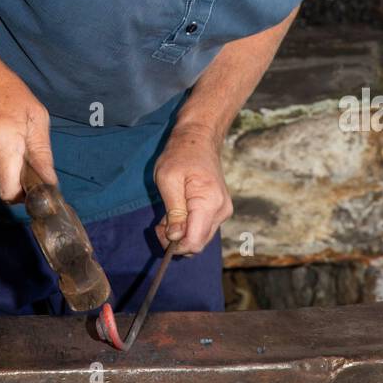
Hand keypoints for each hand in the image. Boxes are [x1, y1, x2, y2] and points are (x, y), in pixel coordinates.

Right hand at [0, 52, 54, 202]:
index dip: (24, 195)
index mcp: (3, 143)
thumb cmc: (6, 91)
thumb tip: (50, 182)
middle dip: (17, 185)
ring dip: (4, 176)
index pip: (9, 192)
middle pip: (1, 192)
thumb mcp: (36, 116)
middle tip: (27, 165)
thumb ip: (42, 154)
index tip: (34, 185)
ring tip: (11, 149)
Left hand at [153, 131, 232, 254]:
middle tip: (159, 224)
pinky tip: (177, 212)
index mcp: (209, 203)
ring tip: (167, 215)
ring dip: (181, 233)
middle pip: (198, 243)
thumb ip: (173, 212)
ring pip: (200, 237)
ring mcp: (223, 210)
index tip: (160, 231)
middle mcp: (221, 211)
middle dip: (176, 241)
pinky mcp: (220, 209)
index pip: (194, 242)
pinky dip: (188, 226)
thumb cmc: (180, 154)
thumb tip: (175, 238)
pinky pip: (203, 227)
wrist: (199, 137)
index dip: (175, 245)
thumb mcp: (168, 180)